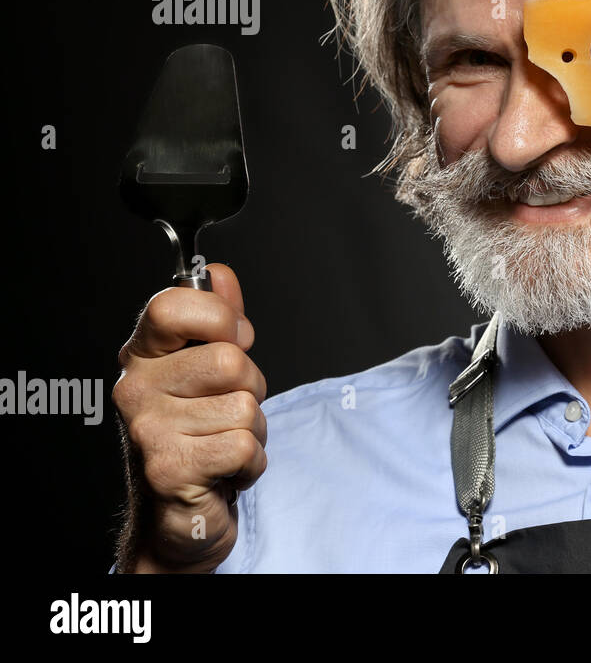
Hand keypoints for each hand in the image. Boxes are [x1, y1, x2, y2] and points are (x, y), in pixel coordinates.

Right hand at [112, 264, 266, 572]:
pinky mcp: (169, 469)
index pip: (172, 306)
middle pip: (230, 360)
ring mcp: (148, 429)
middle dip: (251, 388)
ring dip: (253, 430)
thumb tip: (221, 274)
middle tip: (227, 412)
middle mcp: (136, 388)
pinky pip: (245, 445)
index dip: (220, 318)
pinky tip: (224, 471)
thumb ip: (218, 321)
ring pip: (245, 405)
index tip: (233, 339)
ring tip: (222, 443)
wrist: (179, 518)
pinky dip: (251, 463)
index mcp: (144, 356)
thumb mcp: (209, 372)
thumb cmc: (199, 437)